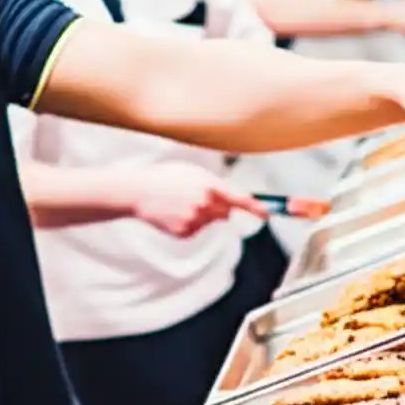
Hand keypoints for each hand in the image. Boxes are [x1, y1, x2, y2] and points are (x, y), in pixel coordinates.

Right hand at [129, 162, 268, 238]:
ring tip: (179, 202)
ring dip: (201, 214)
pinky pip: (196, 230)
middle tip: (198, 197)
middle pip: (226, 213)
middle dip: (219, 207)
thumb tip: (230, 203)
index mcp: (209, 184)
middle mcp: (205, 204)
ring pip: (209, 221)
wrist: (138, 192)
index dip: (257, 208)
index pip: (241, 199)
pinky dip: (189, 223)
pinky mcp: (185, 232)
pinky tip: (174, 213)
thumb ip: (213, 185)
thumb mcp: (192, 172)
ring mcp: (195, 220)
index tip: (266, 215)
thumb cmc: (165, 177)